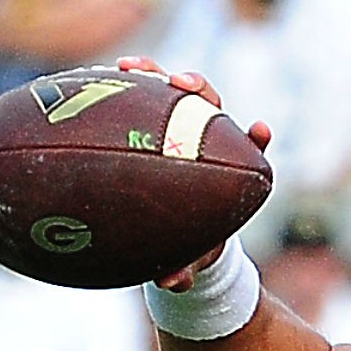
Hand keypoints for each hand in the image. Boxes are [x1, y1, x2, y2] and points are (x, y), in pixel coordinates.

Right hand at [117, 56, 273, 291]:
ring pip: (170, 93)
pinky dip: (117, 89)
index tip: (260, 130)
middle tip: (179, 85)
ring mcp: (177, 126)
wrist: (175, 235)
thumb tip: (170, 283)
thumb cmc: (190, 247)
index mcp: (226, 170)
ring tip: (130, 68)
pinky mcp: (147, 122)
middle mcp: (206, 140)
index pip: (249, 147)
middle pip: (210, 104)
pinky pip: (133, 100)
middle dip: (198, 89)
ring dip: (154, 75)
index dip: (255, 138)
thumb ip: (183, 271)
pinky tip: (90, 78)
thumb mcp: (188, 261)